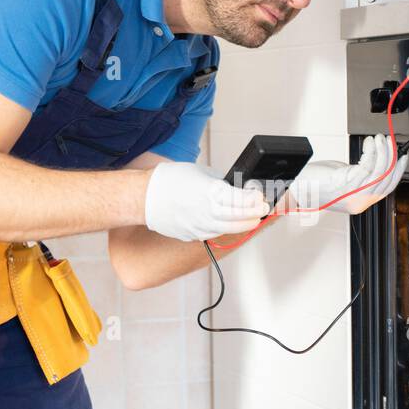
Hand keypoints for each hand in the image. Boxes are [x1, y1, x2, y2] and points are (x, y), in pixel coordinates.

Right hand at [144, 161, 267, 241]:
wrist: (144, 198)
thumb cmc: (170, 180)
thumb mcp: (200, 173)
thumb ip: (220, 183)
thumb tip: (237, 189)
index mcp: (207, 192)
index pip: (238, 198)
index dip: (252, 198)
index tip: (260, 195)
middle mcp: (205, 211)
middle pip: (237, 216)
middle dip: (254, 213)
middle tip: (264, 208)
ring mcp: (198, 226)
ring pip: (228, 228)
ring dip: (245, 223)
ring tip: (255, 218)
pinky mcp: (192, 234)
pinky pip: (215, 233)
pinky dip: (228, 228)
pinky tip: (235, 223)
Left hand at [288, 135, 407, 214]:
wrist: (297, 188)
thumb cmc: (314, 183)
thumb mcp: (343, 179)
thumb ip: (359, 174)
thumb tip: (374, 159)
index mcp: (360, 202)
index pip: (387, 188)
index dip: (398, 171)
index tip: (402, 156)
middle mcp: (359, 201)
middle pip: (386, 179)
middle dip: (391, 157)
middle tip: (389, 141)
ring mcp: (353, 194)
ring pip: (379, 171)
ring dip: (382, 151)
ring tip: (379, 139)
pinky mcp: (346, 184)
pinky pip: (367, 166)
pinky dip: (371, 151)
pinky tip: (369, 143)